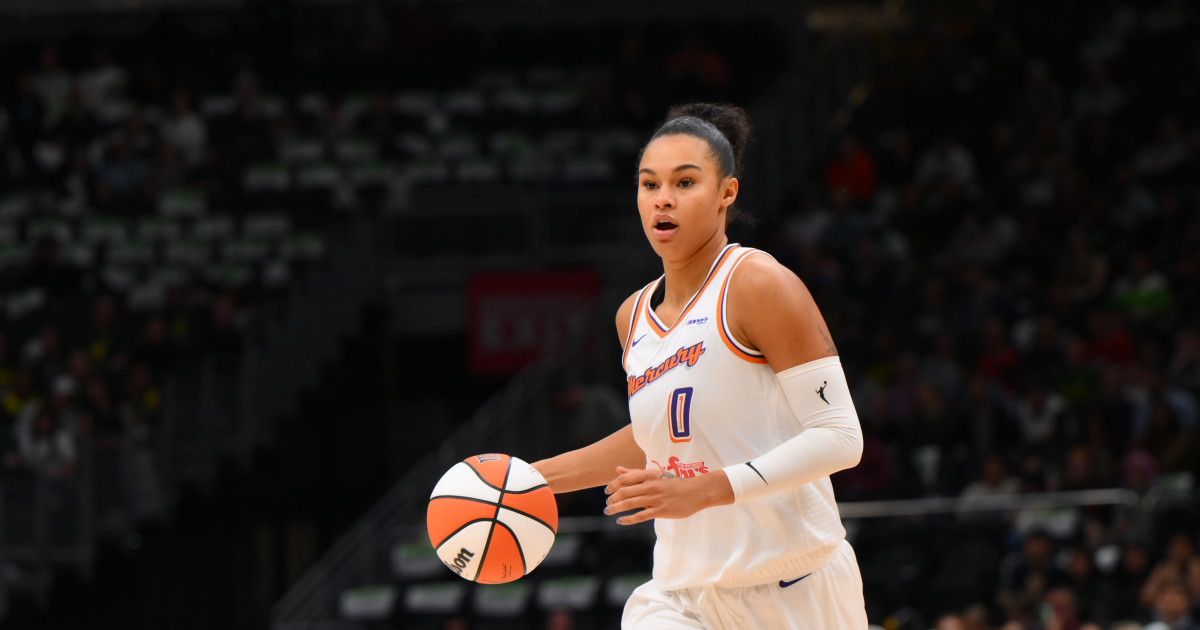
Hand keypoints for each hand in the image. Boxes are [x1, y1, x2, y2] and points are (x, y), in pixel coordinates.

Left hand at [603, 465, 732, 524]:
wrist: (696, 492)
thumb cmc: (674, 483)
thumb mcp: (656, 474)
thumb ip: (636, 473)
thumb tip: (618, 469)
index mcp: (649, 474)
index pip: (625, 479)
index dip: (613, 485)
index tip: (607, 491)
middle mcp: (651, 485)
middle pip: (625, 492)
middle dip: (612, 499)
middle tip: (607, 504)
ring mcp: (656, 498)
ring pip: (630, 503)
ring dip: (616, 508)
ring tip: (609, 512)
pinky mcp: (661, 510)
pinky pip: (640, 516)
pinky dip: (628, 519)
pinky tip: (620, 521)